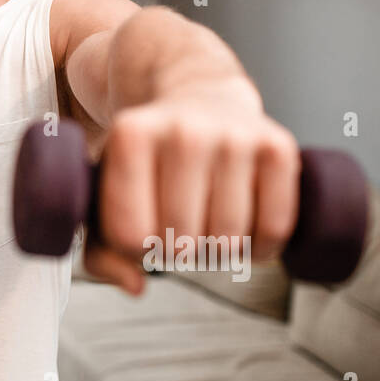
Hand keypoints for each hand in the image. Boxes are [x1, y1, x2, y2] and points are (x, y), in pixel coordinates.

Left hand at [81, 79, 300, 294]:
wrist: (199, 94)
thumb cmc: (149, 158)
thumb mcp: (107, 190)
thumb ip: (100, 249)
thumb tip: (135, 286)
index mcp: (130, 134)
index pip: (130, 236)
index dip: (134, 248)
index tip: (140, 227)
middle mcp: (184, 130)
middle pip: (179, 243)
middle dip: (176, 250)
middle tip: (176, 225)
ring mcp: (235, 136)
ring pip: (227, 242)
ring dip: (217, 251)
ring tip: (206, 221)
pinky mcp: (279, 146)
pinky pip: (274, 229)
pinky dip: (260, 248)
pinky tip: (243, 228)